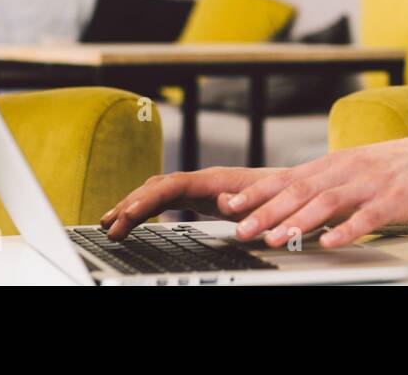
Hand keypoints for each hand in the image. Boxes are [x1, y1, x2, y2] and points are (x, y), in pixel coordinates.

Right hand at [100, 166, 284, 239]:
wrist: (300, 189)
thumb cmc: (285, 196)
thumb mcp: (268, 200)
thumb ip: (246, 200)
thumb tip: (225, 202)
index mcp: (215, 180)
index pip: (169, 186)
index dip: (144, 201)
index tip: (124, 219)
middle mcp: (205, 179)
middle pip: (158, 186)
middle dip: (129, 204)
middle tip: (107, 227)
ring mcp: (203, 186)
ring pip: (159, 190)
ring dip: (133, 204)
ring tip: (108, 222)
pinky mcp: (204, 195)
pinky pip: (168, 197)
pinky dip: (148, 205)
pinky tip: (136, 216)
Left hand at [221, 126, 407, 248]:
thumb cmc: (400, 165)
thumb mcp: (357, 166)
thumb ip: (327, 182)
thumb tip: (290, 202)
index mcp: (336, 162)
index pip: (288, 176)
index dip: (258, 191)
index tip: (230, 205)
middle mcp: (348, 169)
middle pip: (300, 190)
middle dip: (266, 210)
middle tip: (240, 228)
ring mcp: (370, 184)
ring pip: (327, 202)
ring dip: (297, 221)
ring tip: (274, 237)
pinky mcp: (394, 200)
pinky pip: (367, 217)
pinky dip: (346, 231)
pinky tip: (329, 244)